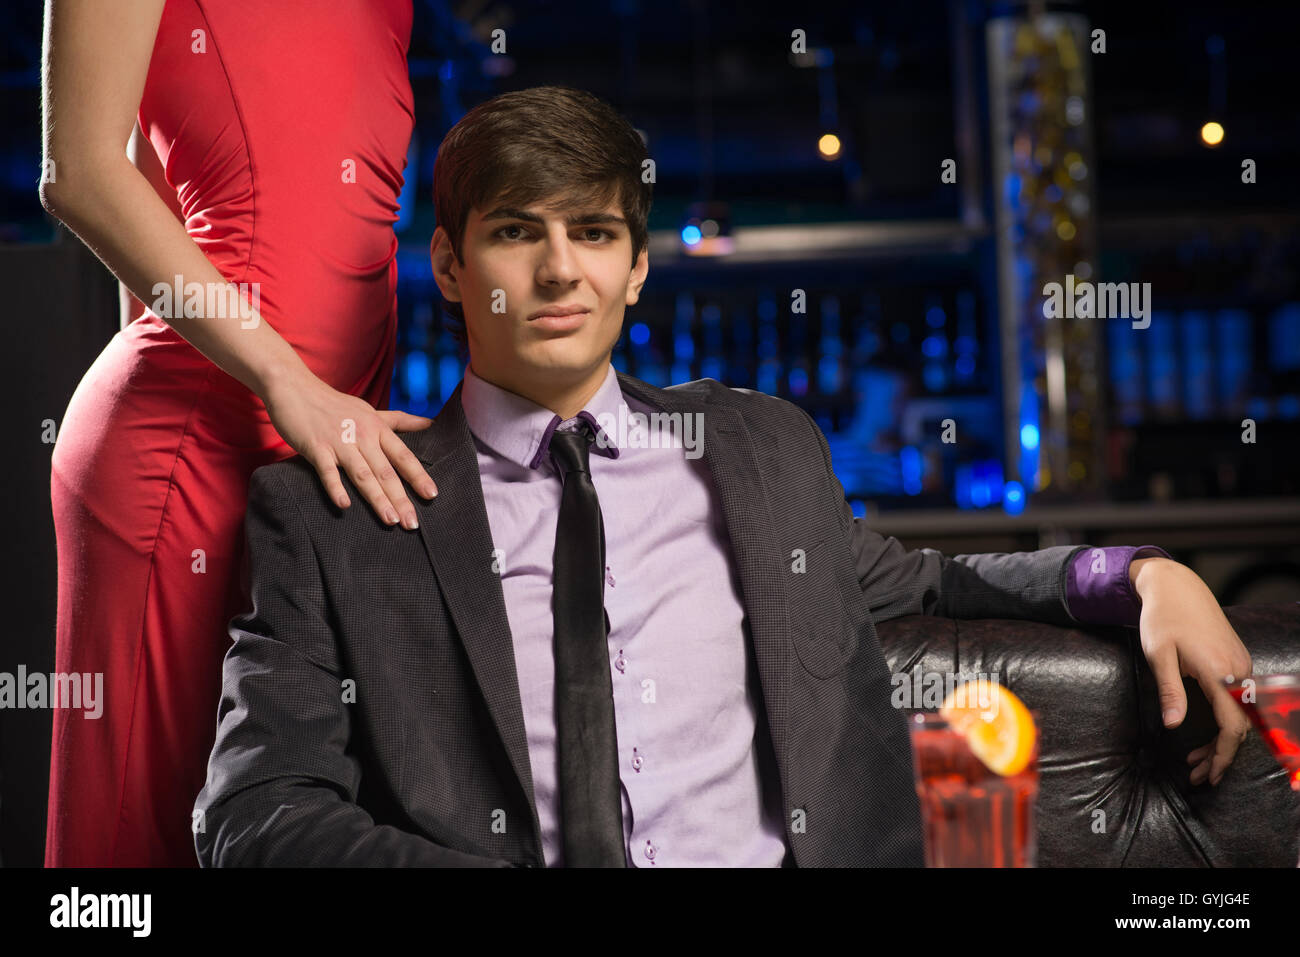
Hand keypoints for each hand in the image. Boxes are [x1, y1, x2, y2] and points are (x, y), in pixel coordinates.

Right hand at [262, 368, 436, 528]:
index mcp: (377, 428)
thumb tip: (430, 423)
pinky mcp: (315, 447)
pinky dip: (335, 487)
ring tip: (390, 520)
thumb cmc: (334, 403)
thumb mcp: (370, 410)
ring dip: (377, 498)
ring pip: (362, 474)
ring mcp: (339, 442)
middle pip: (386, 471)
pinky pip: (327, 471)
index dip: (418, 475)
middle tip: (412, 523)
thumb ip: (399, 420)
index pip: (403, 455)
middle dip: (401, 498)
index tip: (432, 495)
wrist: (294, 387)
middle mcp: (362, 435)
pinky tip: (344, 505)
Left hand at [1131, 558, 1252, 786]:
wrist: (1177, 586)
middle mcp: (1237, 669)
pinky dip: (1224, 722)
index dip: (1223, 755)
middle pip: (1240, 726)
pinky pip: (1238, 701)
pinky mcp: (1237, 661)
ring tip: (1196, 761)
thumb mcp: (1158, 654)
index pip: (1232, 725)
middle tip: (1197, 775)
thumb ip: (1169, 690)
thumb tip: (1173, 726)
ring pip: (1240, 715)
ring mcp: (1240, 664)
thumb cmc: (1162, 617)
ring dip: (1221, 741)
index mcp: (1218, 670)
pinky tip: (1205, 734)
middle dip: (1220, 755)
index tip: (1210, 775)